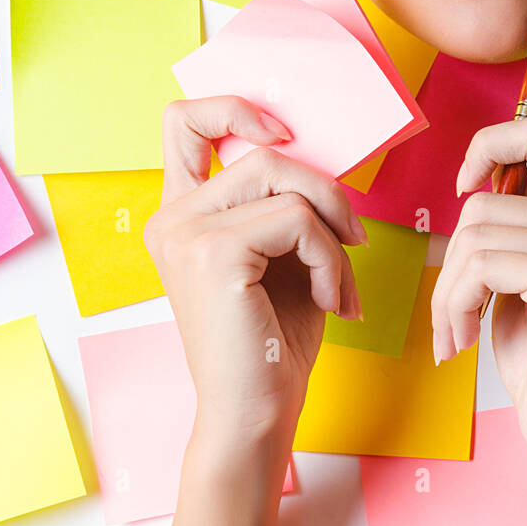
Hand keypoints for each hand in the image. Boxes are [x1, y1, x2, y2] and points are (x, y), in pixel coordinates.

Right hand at [144, 96, 366, 448]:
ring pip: (284, 182)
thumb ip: (284, 204)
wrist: (256, 416)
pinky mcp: (212, 253)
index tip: (283, 137)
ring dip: (332, 230)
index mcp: (181, 214)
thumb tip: (325, 160)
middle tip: (355, 241)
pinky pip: (297, 220)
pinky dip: (331, 258)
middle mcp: (171, 218)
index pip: (184, 123)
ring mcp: (185, 233)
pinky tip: (333, 300)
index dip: (235, 109)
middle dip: (325, 192)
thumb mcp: (282, 256)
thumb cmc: (273, 341)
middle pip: (263, 154)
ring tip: (342, 280)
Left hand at [431, 114, 526, 473]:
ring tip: (455, 333)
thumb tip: (471, 190)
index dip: (490, 145)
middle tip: (450, 315)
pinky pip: (478, 267)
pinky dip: (453, 305)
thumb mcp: (525, 282)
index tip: (464, 188)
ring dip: (446, 293)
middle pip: (482, 203)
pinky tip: (462, 341)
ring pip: (472, 236)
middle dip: (449, 263)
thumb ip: (512, 232)